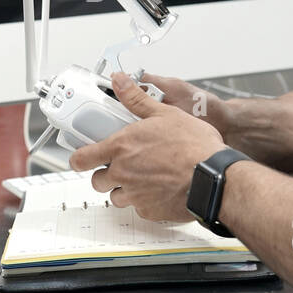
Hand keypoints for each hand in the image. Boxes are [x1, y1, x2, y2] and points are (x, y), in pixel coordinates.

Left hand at [69, 72, 225, 221]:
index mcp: (121, 148)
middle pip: (97, 181)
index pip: (82, 159)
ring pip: (116, 197)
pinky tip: (158, 190)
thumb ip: (136, 99)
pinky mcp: (150, 211)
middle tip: (120, 165)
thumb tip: (119, 81)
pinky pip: (139, 208)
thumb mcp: (164, 113)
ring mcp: (135, 195)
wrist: (213, 177)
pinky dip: (145, 201)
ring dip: (123, 189)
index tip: (82, 157)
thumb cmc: (193, 146)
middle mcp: (123, 173)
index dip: (79, 158)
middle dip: (105, 174)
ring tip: (141, 178)